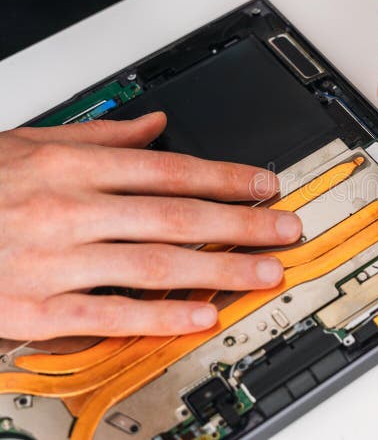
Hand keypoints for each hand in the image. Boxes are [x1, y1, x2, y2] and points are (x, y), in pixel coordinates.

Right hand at [0, 112, 301, 339]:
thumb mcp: (29, 142)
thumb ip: (98, 135)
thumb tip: (152, 124)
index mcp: (71, 166)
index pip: (169, 169)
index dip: (226, 177)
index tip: (265, 185)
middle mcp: (69, 210)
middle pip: (176, 216)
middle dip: (241, 223)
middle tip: (285, 229)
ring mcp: (55, 260)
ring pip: (155, 264)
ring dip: (219, 269)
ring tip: (264, 272)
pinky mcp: (37, 308)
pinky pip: (112, 313)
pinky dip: (162, 316)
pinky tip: (202, 315)